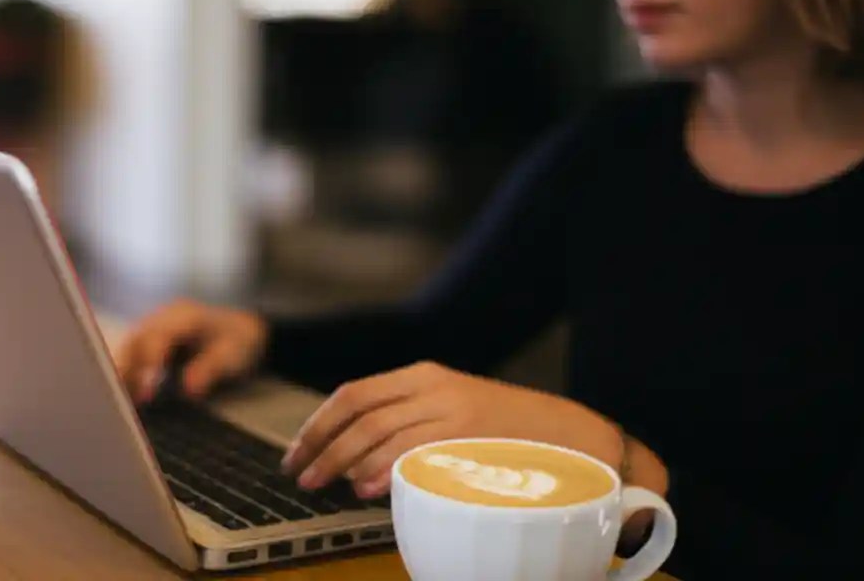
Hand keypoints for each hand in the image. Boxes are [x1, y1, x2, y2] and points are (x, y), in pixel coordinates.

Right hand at [112, 299, 267, 404]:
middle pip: (135, 341)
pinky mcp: (148, 341)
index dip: (148, 364)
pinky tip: (125, 399)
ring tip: (120, 406)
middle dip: (126, 371)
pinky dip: (127, 376)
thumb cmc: (237, 340)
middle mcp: (162, 318)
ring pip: (128, 349)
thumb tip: (188, 389)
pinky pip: (132, 356)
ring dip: (122, 376)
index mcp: (183, 316)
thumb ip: (210, 368)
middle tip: (122, 403)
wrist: (240, 329)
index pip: (157, 337)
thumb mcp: (232, 354)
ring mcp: (153, 327)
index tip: (146, 393)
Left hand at [280, 361, 620, 498]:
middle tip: (298, 472)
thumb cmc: (500, 433)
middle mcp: (432, 385)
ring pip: (377, 428)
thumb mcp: (448, 413)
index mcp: (421, 376)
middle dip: (320, 443)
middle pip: (357, 409)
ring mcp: (450, 408)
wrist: (567, 433)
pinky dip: (381, 468)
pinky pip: (412, 449)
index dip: (318, 423)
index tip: (296, 451)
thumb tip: (350, 458)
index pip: (353, 394)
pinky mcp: (467, 433)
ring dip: (342, 459)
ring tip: (323, 483)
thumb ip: (404, 425)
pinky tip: (364, 486)